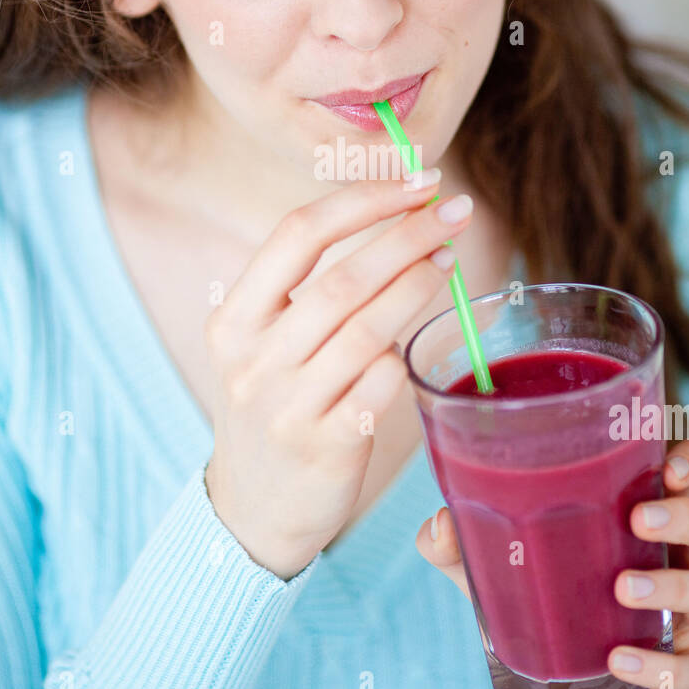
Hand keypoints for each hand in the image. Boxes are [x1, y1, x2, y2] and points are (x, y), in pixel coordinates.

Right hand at [204, 168, 473, 578]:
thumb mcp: (262, 344)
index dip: (364, 199)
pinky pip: (380, 385)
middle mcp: (253, 359)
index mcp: (234, 318)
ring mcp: (287, 406)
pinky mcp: (324, 446)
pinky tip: (419, 339)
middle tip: (454, 211)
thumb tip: (397, 216)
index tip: (418, 180)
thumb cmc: (274, 404)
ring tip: (449, 259)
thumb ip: (306, 289)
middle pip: (342, 278)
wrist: (253, 508)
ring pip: (366, 330)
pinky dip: (405, 355)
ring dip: (417, 286)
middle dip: (406, 236)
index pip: (298, 233)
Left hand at [416, 436, 688, 688]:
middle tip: (640, 519)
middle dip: (688, 513)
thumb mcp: (492, 570)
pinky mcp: (676, 674)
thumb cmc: (535, 607)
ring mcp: (682, 620)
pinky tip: (618, 660)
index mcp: (640, 517)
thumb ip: (460, 543)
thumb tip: (439, 524)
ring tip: (620, 587)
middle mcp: (673, 561)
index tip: (670, 462)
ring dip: (673, 584)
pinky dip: (658, 665)